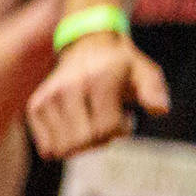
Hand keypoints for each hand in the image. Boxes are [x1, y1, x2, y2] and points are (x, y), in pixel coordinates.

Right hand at [25, 32, 167, 159]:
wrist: (88, 45)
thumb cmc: (122, 65)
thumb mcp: (146, 72)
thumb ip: (154, 91)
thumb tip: (161, 110)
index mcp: (98, 79)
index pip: (106, 129)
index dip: (121, 130)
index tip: (127, 117)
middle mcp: (68, 87)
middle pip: (83, 142)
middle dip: (101, 141)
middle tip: (107, 122)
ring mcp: (48, 97)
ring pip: (63, 149)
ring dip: (82, 145)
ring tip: (91, 122)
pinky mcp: (35, 107)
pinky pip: (47, 149)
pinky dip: (63, 145)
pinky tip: (75, 125)